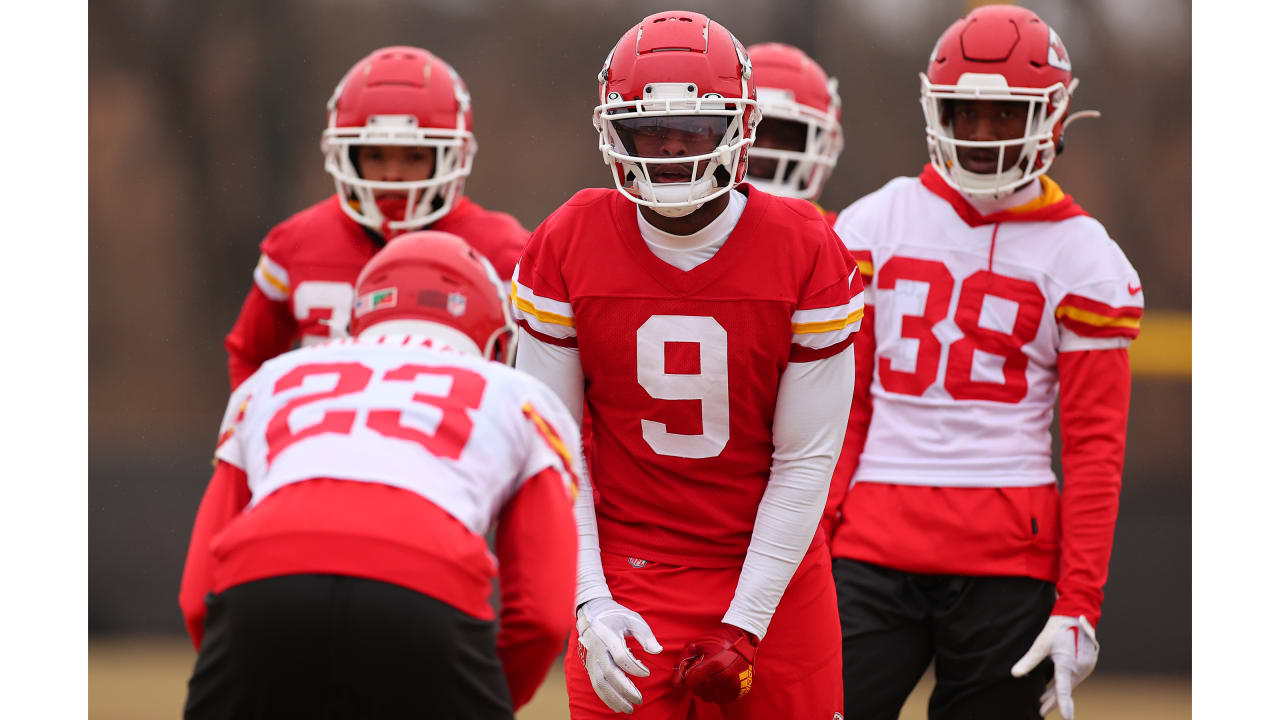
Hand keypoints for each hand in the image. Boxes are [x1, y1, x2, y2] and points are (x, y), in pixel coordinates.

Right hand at [576, 597, 663, 713]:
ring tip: (629, 709)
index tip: (647, 673)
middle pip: (609, 674)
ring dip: (614, 699)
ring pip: (600, 683)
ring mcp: (592, 659)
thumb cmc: (616, 616)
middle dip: (625, 689)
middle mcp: (598, 649)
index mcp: (608, 635)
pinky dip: (606, 698)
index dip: (634, 667)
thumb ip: (645, 635)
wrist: (591, 612)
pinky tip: (617, 706)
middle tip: (639, 699)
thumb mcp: (633, 619)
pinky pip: (596, 685)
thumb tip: (657, 650)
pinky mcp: (590, 666)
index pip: (620, 656)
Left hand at [673, 623, 758, 703]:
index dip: (688, 676)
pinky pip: (718, 699)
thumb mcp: (695, 646)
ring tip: (708, 676)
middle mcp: (726, 677)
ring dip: (704, 688)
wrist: (740, 639)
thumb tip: (675, 684)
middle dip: (696, 682)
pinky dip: (714, 693)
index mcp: (715, 664)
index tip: (693, 669)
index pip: (691, 682)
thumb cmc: (716, 640)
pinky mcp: (738, 691)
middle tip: (701, 671)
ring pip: (708, 696)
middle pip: (699, 690)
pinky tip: (716, 682)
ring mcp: (733, 685)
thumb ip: (682, 664)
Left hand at [1011, 615, 1099, 718]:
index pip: (1064, 691)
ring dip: (1057, 693)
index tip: (1067, 719)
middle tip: (1040, 712)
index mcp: (1067, 665)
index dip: (1064, 706)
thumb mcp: (1041, 644)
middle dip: (1053, 702)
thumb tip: (1014, 674)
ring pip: (1069, 684)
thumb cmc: (1058, 627)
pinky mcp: (1085, 663)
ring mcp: (1084, 667)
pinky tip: (1052, 689)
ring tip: (1043, 702)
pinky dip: (1063, 684)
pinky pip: (1072, 678)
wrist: (1077, 614)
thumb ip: (1029, 661)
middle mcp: (1079, 669)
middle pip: (1065, 690)